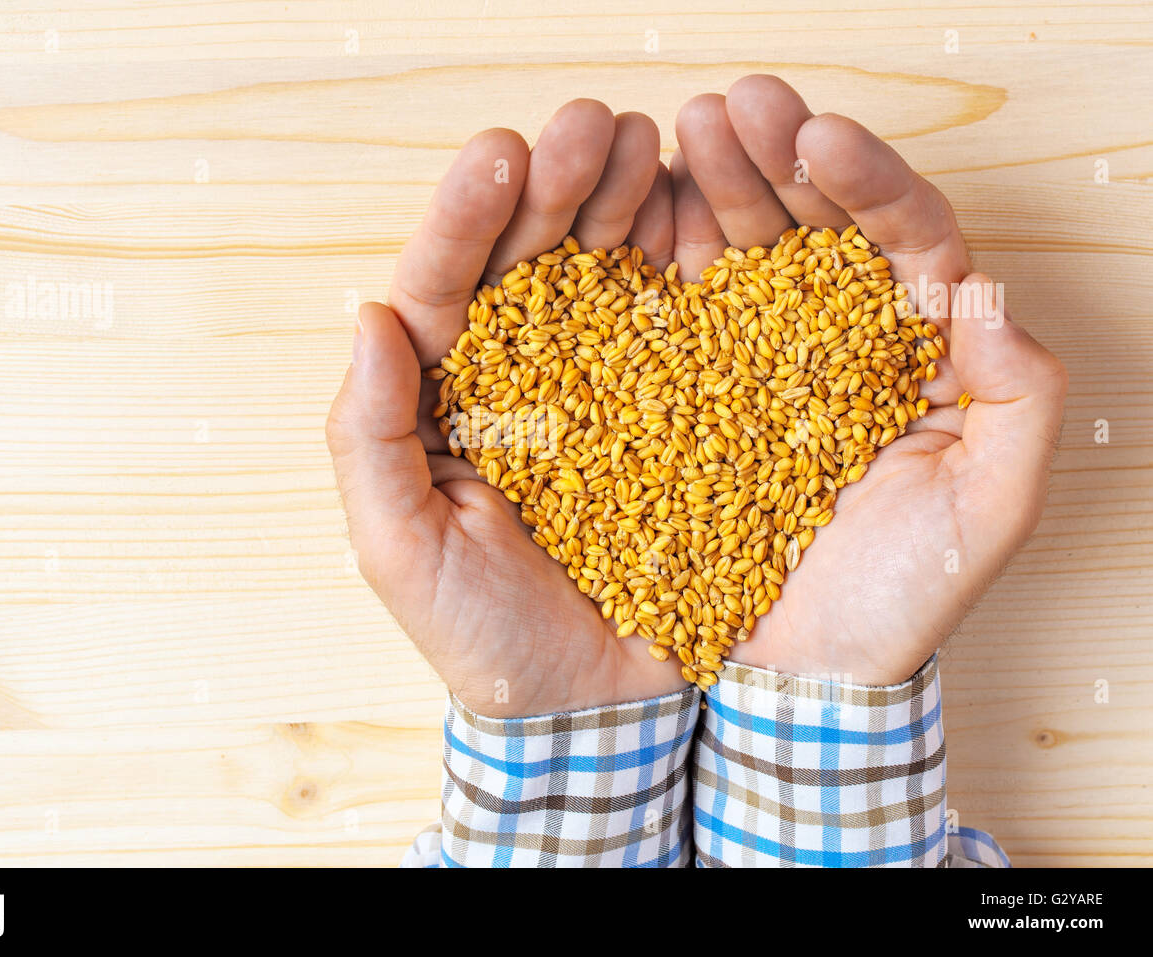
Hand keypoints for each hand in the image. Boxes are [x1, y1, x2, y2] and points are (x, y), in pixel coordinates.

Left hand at [327, 101, 686, 716]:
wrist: (590, 714)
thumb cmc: (481, 641)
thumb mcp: (398, 551)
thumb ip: (370, 439)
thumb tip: (367, 316)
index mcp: (445, 401)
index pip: (445, 289)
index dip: (466, 218)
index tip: (502, 151)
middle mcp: (520, 381)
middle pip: (528, 261)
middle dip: (555, 186)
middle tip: (594, 124)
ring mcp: (601, 392)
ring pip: (605, 278)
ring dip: (623, 204)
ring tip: (651, 144)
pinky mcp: (671, 415)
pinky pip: (679, 332)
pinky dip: (690, 272)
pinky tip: (704, 214)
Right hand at [669, 76, 1066, 684]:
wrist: (799, 677)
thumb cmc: (902, 603)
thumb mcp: (989, 512)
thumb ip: (1014, 401)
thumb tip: (980, 294)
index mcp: (916, 353)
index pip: (904, 239)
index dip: (866, 181)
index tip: (818, 138)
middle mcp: (835, 343)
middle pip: (814, 224)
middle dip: (776, 157)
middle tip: (735, 104)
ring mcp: (755, 364)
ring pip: (738, 252)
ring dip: (713, 185)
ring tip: (680, 133)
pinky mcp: (687, 394)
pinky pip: (672, 314)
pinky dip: (654, 261)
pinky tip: (636, 216)